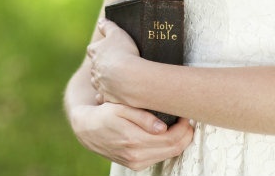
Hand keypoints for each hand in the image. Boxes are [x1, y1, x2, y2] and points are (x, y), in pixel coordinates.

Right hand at [68, 102, 194, 170]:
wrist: (87, 129)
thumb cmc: (104, 113)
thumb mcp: (120, 108)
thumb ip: (142, 117)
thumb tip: (162, 128)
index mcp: (134, 140)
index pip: (171, 138)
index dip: (184, 127)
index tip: (185, 114)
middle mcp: (136, 156)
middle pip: (174, 149)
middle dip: (186, 134)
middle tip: (187, 119)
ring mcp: (136, 163)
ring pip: (169, 154)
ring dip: (179, 141)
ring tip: (180, 125)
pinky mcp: (135, 165)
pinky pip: (159, 157)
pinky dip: (168, 147)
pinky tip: (168, 134)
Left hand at [86, 19, 142, 104]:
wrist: (128, 78)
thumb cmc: (123, 52)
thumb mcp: (117, 33)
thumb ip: (108, 26)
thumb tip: (101, 21)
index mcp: (95, 52)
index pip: (92, 49)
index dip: (98, 49)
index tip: (104, 49)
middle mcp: (94, 69)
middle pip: (95, 67)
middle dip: (101, 66)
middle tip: (113, 65)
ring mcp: (99, 84)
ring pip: (97, 82)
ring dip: (104, 81)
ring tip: (116, 80)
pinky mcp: (106, 97)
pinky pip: (104, 97)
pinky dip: (106, 95)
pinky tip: (113, 94)